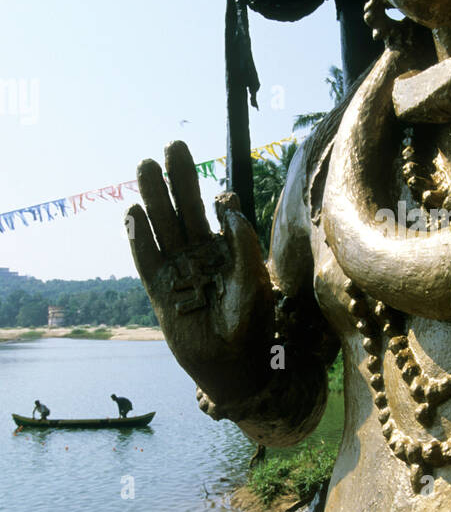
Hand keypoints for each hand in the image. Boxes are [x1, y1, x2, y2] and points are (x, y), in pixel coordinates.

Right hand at [126, 141, 274, 404]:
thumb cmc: (251, 325)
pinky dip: (139, 235)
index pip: (222, 213)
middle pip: (186, 207)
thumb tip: (226, 206)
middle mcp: (201, 253)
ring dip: (154, 195)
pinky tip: (134, 210)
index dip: (221, 199)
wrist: (234, 366)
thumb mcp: (254, 281)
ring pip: (163, 224)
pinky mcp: (160, 289)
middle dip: (179, 178)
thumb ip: (243, 244)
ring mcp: (178, 269)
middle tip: (172, 145)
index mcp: (229, 249)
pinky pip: (146, 256)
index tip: (221, 196)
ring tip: (145, 165)